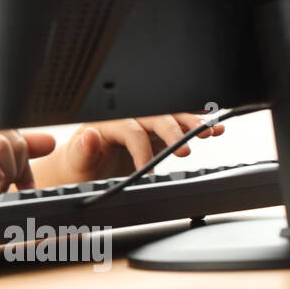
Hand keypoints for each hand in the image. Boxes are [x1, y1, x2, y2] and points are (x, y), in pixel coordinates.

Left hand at [52, 113, 225, 185]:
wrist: (82, 171)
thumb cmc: (78, 167)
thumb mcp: (75, 163)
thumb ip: (82, 150)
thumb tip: (89, 135)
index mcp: (107, 123)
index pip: (131, 129)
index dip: (141, 148)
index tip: (147, 169)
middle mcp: (127, 119)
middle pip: (155, 118)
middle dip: (173, 130)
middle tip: (186, 149)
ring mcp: (143, 125)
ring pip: (170, 118)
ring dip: (191, 123)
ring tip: (209, 132)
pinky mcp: (155, 134)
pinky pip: (177, 127)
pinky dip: (195, 126)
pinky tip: (214, 128)